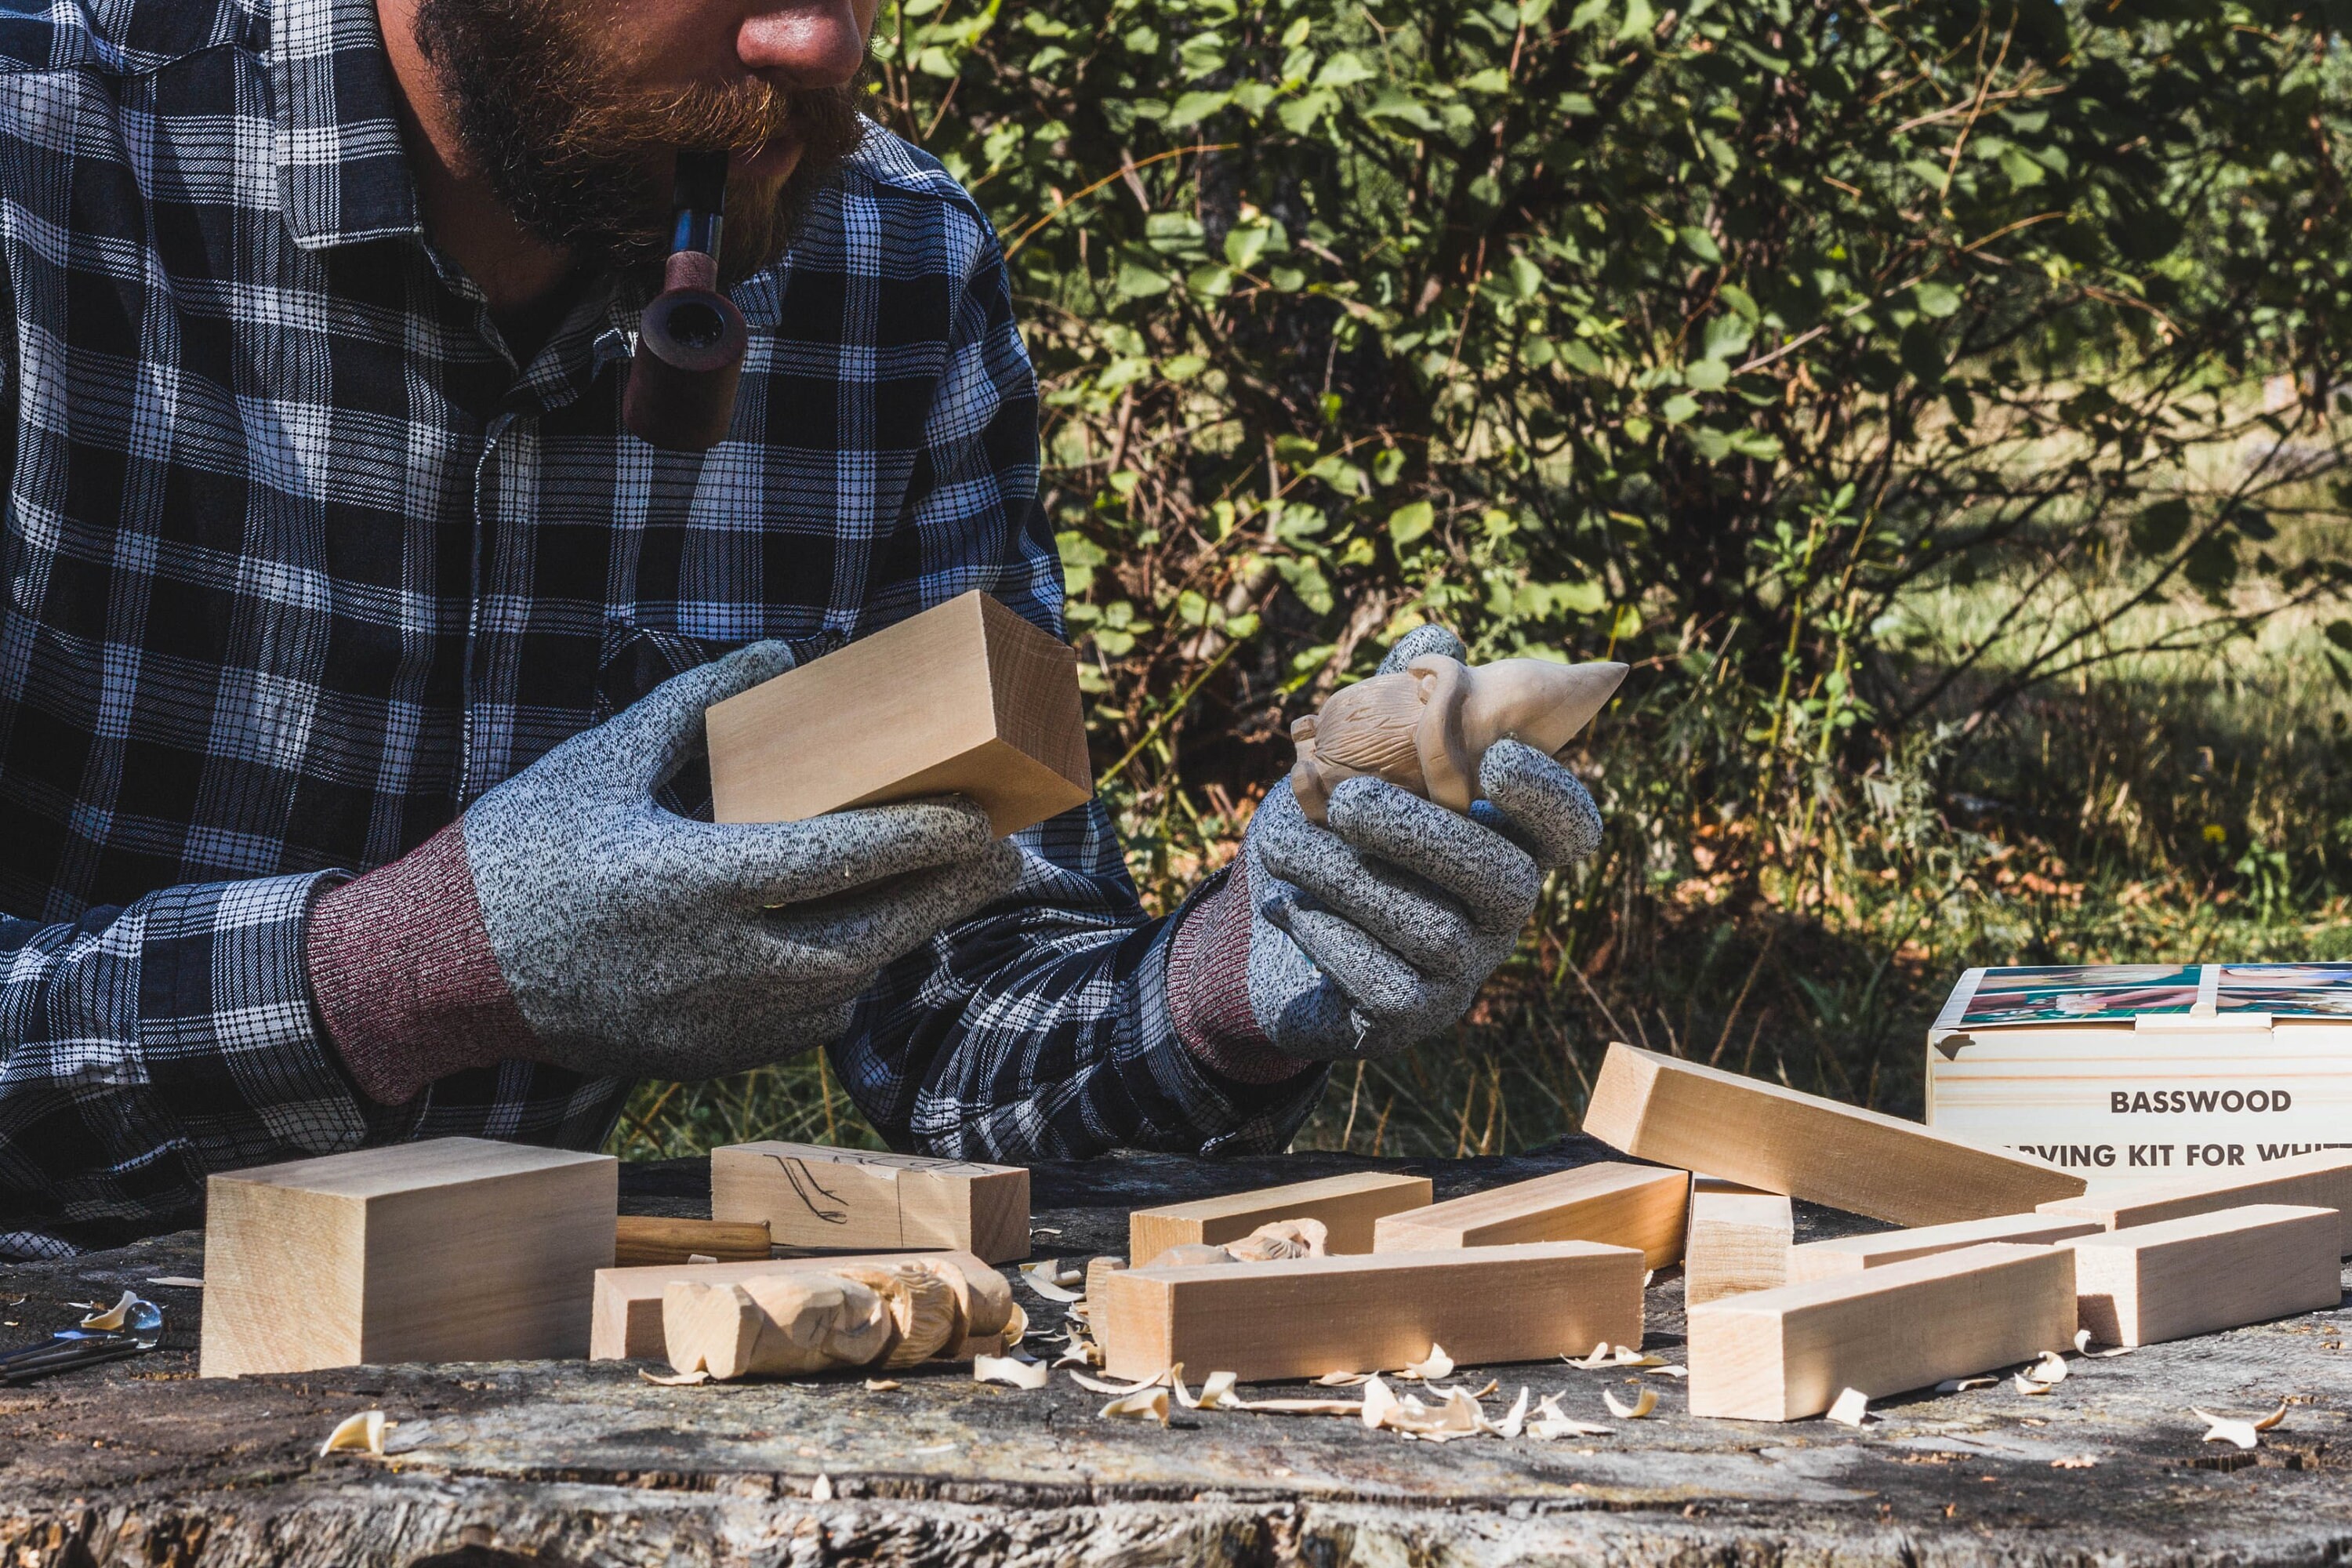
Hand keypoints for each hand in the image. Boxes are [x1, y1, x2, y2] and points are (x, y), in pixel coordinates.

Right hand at [310, 641, 1022, 1097]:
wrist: (443, 975)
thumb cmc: (518, 858)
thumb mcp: (601, 761)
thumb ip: (694, 704)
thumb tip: (779, 657)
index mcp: (701, 883)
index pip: (848, 859)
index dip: (930, 836)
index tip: (987, 815)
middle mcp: (725, 964)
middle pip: (878, 931)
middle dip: (952, 893)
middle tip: (1010, 857)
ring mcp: (722, 1024)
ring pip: (852, 982)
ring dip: (904, 937)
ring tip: (950, 890)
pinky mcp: (711, 1059)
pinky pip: (811, 1021)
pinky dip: (848, 978)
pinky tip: (864, 940)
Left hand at [1166, 626, 1603, 1070]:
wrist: (1267, 941)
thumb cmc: (1332, 840)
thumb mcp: (1359, 764)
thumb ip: (1400, 701)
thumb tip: (1436, 639)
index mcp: (1505, 841)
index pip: (1568, 828)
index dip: (1549, 796)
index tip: (1499, 758)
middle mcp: (1501, 912)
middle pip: (1503, 881)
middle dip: (1425, 836)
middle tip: (1344, 802)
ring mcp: (1461, 972)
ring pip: (1432, 931)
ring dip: (1349, 879)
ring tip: (1282, 843)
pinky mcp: (1408, 1018)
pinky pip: (1384, 985)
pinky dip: (1332, 939)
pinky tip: (1289, 906)